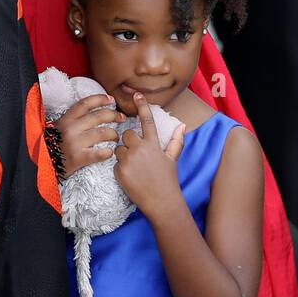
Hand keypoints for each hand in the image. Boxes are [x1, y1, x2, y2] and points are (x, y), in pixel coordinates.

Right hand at [56, 92, 124, 173]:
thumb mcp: (59, 128)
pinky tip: (110, 152)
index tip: (111, 99)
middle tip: (122, 118)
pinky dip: (108, 152)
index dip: (100, 99)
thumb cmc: (52, 146)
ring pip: (102, 133)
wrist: (42, 165)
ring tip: (116, 137)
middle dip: (114, 115)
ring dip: (114, 134)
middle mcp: (71, 128)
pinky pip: (99, 153)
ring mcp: (75, 142)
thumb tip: (92, 112)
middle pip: (98, 116)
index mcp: (66, 119)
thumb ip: (73, 120)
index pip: (86, 103)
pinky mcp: (78, 158)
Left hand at [113, 91, 185, 219]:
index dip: (142, 106)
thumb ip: (176, 140)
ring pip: (119, 148)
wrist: (161, 202)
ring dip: (124, 154)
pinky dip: (121, 168)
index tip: (136, 94)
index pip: (147, 120)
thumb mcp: (172, 159)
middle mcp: (140, 148)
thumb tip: (182, 125)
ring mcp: (129, 159)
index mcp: (154, 144)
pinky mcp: (119, 171)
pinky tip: (131, 176)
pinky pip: (115, 163)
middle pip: (127, 134)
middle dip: (129, 141)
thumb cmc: (168, 180)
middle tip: (137, 154)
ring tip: (135, 167)